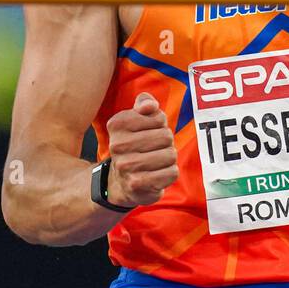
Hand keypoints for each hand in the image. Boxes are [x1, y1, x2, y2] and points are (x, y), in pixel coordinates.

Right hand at [104, 92, 178, 207]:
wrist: (120, 181)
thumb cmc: (135, 144)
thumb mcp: (137, 119)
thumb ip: (145, 103)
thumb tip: (149, 106)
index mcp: (117, 124)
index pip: (159, 118)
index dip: (161, 125)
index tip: (149, 132)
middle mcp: (117, 145)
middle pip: (166, 136)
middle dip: (166, 143)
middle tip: (154, 149)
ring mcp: (126, 166)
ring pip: (170, 155)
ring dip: (168, 158)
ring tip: (155, 161)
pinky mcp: (137, 184)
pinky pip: (171, 173)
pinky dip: (170, 173)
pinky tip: (157, 174)